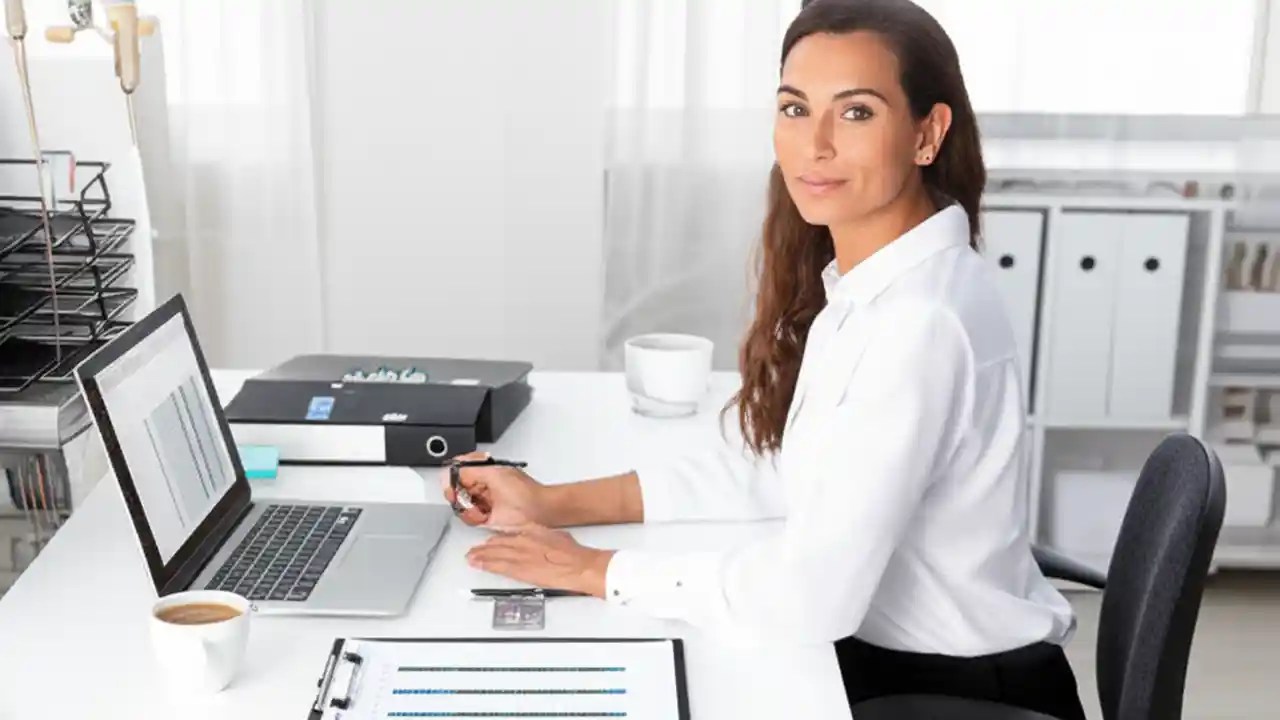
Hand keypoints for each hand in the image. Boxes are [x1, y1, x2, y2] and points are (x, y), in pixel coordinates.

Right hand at [441, 451, 553, 528]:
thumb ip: (471, 470)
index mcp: (485, 471)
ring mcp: (484, 501)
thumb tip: (453, 471)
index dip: (453, 477)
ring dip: (467, 508)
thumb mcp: (494, 475)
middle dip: (459, 495)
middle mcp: (483, 485)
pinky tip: (483, 516)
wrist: (539, 512)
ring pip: (461, 504)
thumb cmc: (525, 493)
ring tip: (479, 509)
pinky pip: (469, 517)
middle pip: (457, 489)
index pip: (459, 470)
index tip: (453, 483)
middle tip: (463, 498)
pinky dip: (473, 517)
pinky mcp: (486, 516)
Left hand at [466, 524, 614, 597]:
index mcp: (533, 531)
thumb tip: (543, 540)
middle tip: (475, 549)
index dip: (499, 538)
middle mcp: (523, 540)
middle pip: (499, 543)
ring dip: (481, 556)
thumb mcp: (558, 536)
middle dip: (486, 548)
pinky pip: (498, 566)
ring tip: (471, 557)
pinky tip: (478, 564)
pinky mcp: (519, 569)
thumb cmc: (573, 553)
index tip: (492, 540)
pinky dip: (485, 565)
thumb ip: (545, 537)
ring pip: (495, 554)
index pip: (511, 534)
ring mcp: (520, 555)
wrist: (579, 565)